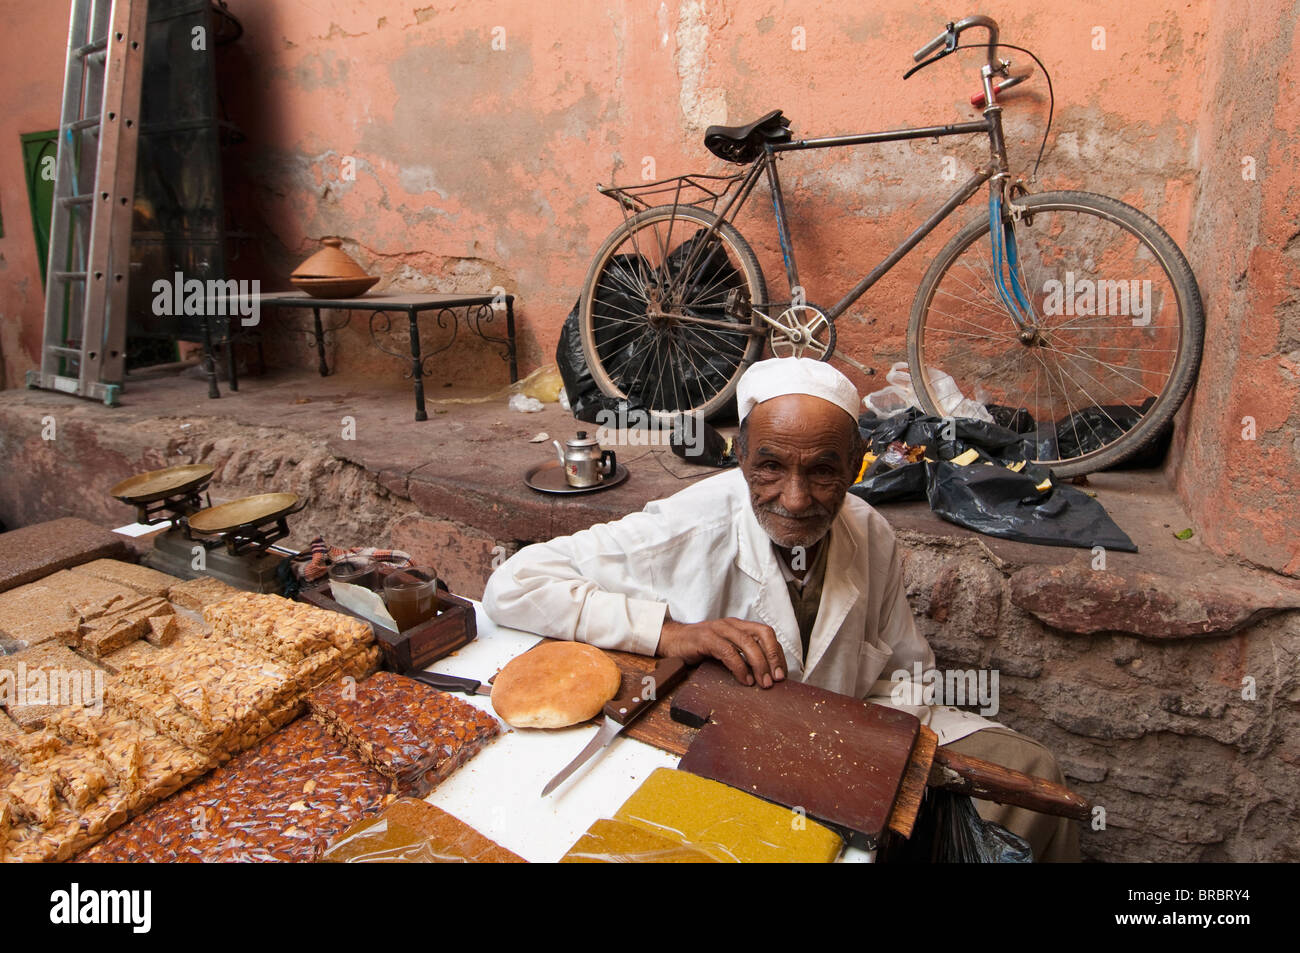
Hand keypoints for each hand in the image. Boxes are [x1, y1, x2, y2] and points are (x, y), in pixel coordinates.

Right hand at [657, 618, 786, 687]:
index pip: (767, 634)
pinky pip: (728, 652)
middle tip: (777, 678)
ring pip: (747, 642)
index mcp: (739, 626)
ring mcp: (718, 629)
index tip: (782, 673)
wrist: (671, 640)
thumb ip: (742, 657)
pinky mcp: (705, 639)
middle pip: (763, 634)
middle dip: (774, 657)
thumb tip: (764, 676)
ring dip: (759, 664)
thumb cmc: (699, 648)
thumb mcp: (725, 649)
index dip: (778, 653)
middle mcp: (732, 624)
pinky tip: (745, 680)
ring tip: (764, 683)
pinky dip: (739, 667)